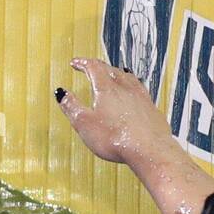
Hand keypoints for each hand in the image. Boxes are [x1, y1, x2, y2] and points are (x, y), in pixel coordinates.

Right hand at [56, 58, 173, 165]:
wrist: (149, 150)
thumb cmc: (117, 139)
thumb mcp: (85, 124)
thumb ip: (72, 107)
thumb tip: (61, 93)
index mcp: (106, 89)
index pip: (93, 67)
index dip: (82, 63)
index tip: (76, 63)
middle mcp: (125, 88)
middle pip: (111, 70)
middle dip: (99, 67)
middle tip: (91, 67)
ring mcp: (141, 97)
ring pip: (128, 77)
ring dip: (118, 73)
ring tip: (114, 73)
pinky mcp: (151, 108)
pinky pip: (140, 90)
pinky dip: (133, 86)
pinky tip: (135, 92)